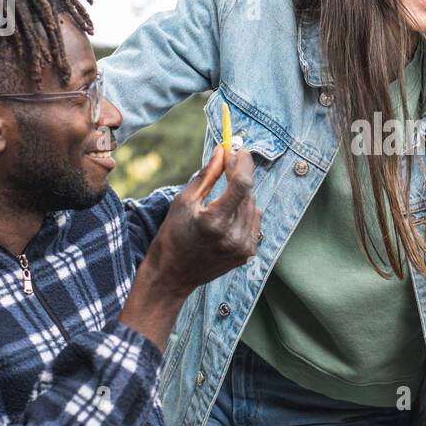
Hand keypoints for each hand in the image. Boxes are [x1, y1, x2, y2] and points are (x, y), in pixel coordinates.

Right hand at [142, 145, 260, 297]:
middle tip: (229, 162)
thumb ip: (207, 175)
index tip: (240, 149)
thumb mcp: (184, 201)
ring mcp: (244, 247)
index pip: (242, 185)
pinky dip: (244, 211)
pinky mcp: (248, 253)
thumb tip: (222, 150)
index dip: (243, 163)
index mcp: (214, 222)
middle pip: (248, 193)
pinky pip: (254, 221)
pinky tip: (227, 215)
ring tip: (221, 196)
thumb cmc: (172, 235)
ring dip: (241, 194)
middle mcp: (234, 236)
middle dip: (240, 175)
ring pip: (253, 206)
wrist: (172, 276)